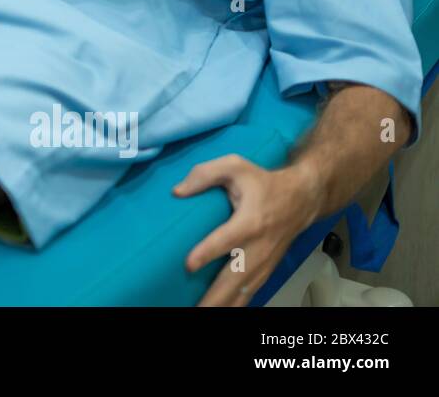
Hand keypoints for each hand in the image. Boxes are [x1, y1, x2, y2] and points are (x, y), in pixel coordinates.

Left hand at [173, 155, 321, 306]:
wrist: (303, 198)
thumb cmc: (263, 181)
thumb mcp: (235, 165)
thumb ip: (205, 173)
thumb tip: (177, 191)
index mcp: (250, 220)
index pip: (226, 240)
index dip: (208, 253)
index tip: (189, 266)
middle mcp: (259, 245)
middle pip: (236, 276)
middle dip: (216, 295)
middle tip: (196, 308)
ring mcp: (265, 261)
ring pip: (244, 290)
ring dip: (225, 304)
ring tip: (203, 314)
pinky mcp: (267, 268)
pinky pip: (252, 291)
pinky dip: (238, 304)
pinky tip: (223, 310)